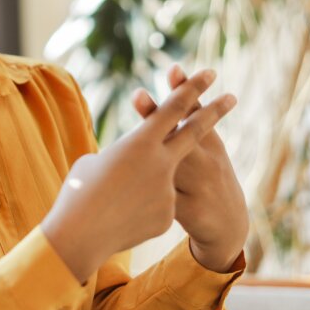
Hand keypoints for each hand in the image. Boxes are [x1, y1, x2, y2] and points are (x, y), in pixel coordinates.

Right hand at [41, 69, 233, 282]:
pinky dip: (139, 208)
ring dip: (142, 186)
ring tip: (118, 198)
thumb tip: (135, 161)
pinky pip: (156, 204)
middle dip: (213, 111)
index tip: (208, 74)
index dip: (190, 88)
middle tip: (231, 97)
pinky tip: (121, 220)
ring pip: (164, 177)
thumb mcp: (97, 162)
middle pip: (194, 130)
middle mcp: (160, 160)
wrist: (78, 236)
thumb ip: (125, 156)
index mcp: (140, 140)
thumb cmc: (78, 191)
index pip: (173, 108)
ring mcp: (167, 188)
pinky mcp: (168, 214)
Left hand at [132, 64, 248, 272]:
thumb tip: (179, 87)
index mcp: (210, 141)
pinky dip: (139, 193)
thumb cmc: (209, 173)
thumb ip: (189, 119)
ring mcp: (198, 184)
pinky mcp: (188, 210)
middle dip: (155, 113)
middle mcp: (205, 158)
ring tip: (121, 147)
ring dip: (144, 156)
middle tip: (135, 94)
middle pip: (176, 131)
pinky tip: (121, 192)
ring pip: (168, 166)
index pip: (193, 110)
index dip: (185, 89)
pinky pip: (160, 198)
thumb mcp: (209, 146)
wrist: (228, 223)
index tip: (172, 68)